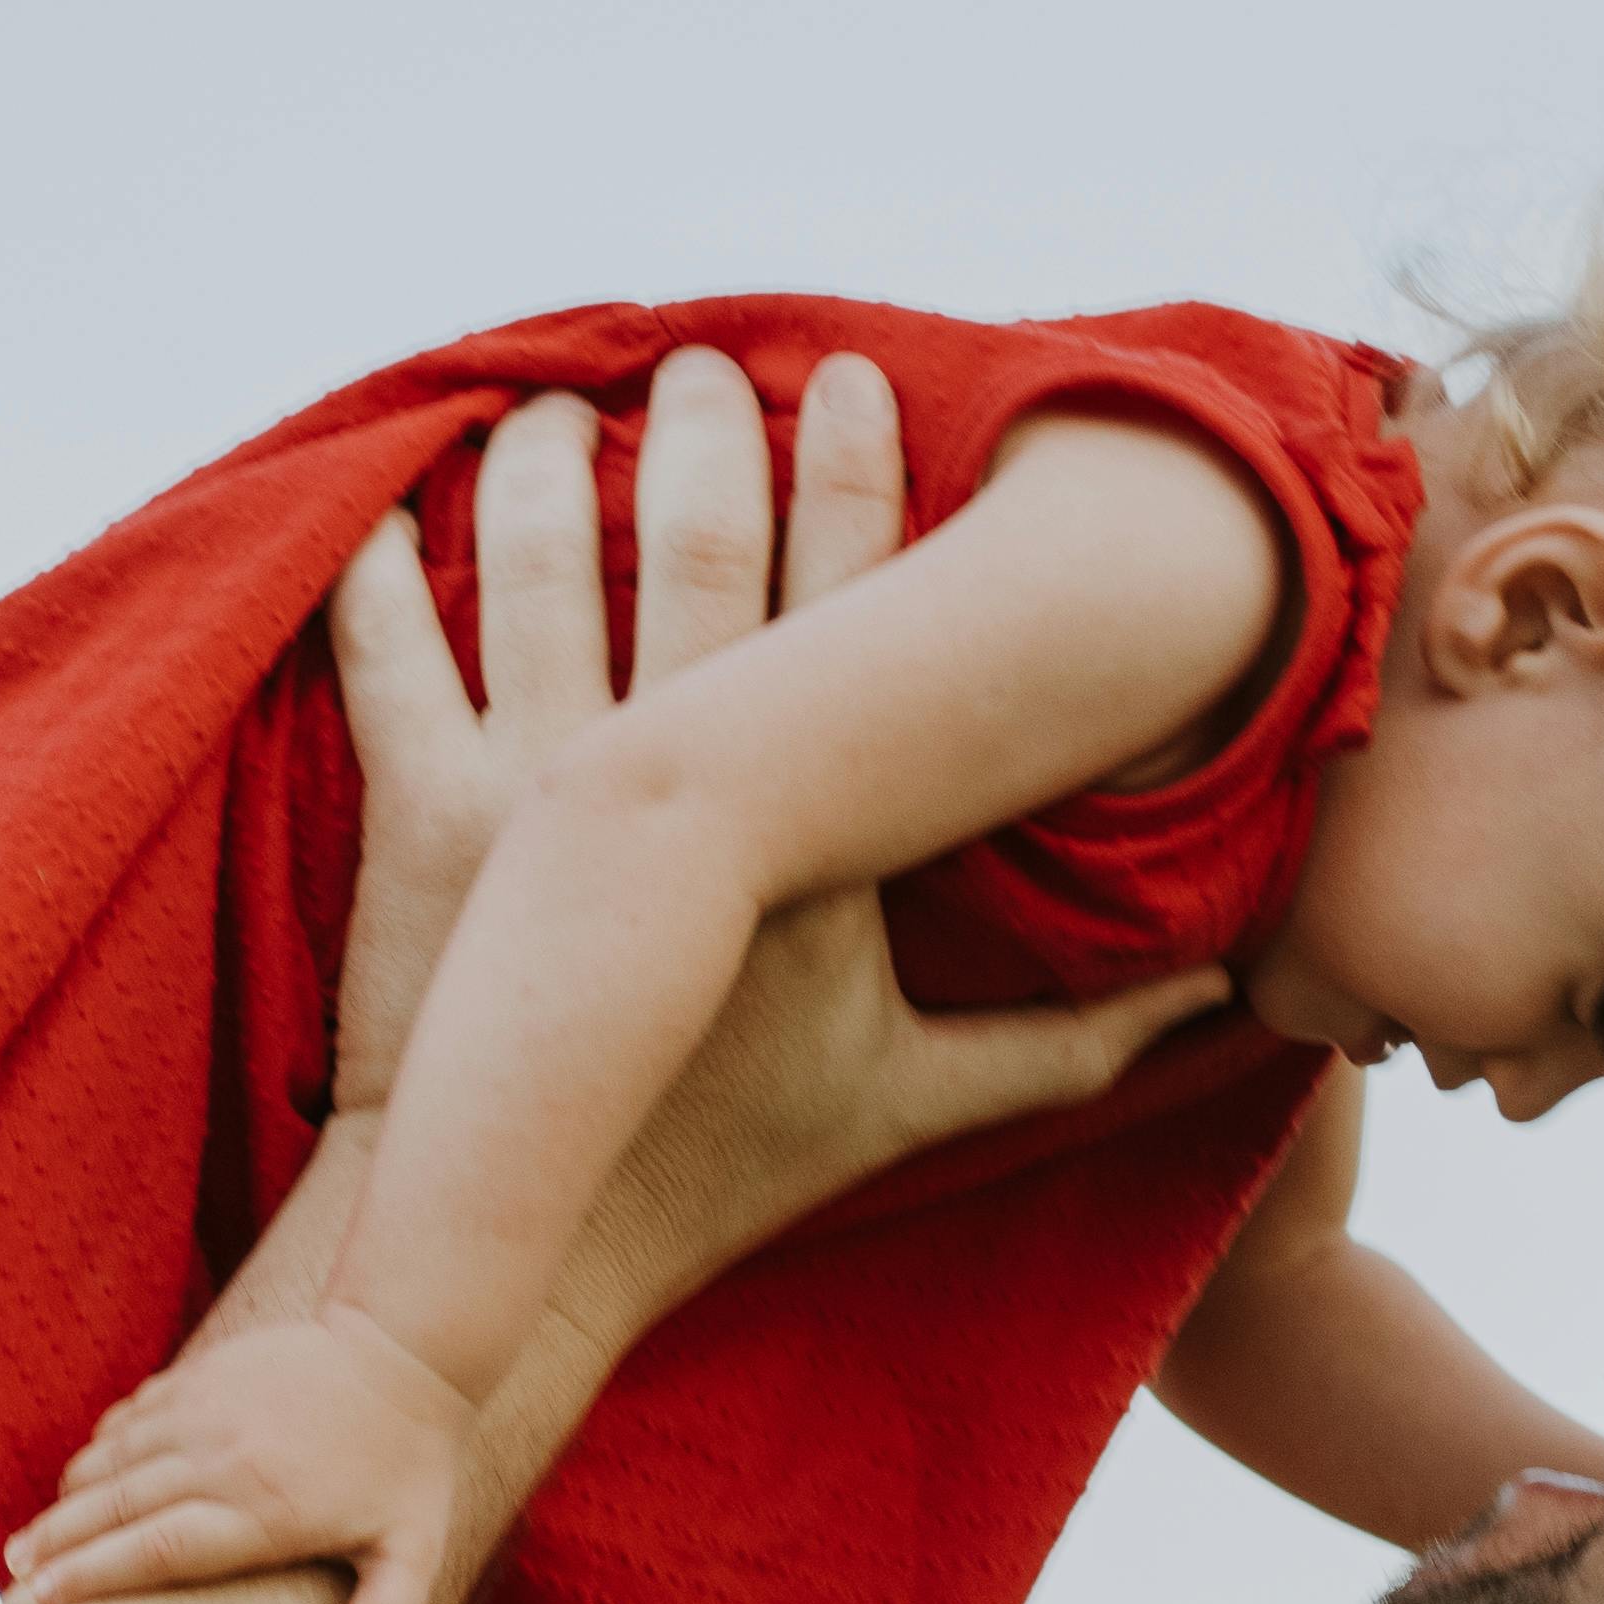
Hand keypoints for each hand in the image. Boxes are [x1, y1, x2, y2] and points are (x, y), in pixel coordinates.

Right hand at [4, 1307, 480, 1603]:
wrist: (408, 1350)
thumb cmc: (410, 1468)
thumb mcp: (417, 1555)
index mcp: (265, 1511)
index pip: (158, 1551)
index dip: (92, 1577)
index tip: (40, 1602)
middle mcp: (223, 1460)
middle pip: (116, 1508)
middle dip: (56, 1546)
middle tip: (13, 1580)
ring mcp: (206, 1409)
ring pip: (112, 1460)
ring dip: (65, 1502)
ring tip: (27, 1543)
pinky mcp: (201, 1374)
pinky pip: (130, 1418)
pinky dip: (98, 1452)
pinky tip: (79, 1483)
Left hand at [333, 344, 1228, 1366]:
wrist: (536, 1241)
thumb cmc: (732, 1174)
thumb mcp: (925, 1103)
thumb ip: (1072, 1044)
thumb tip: (1224, 1007)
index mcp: (808, 828)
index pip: (847, 607)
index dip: (858, 476)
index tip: (861, 383)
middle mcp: (677, 773)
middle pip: (692, 539)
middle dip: (705, 430)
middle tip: (707, 362)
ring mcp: (537, 785)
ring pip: (532, 564)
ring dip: (544, 467)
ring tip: (555, 408)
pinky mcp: (419, 817)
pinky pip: (387, 654)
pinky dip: (379, 571)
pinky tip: (385, 503)